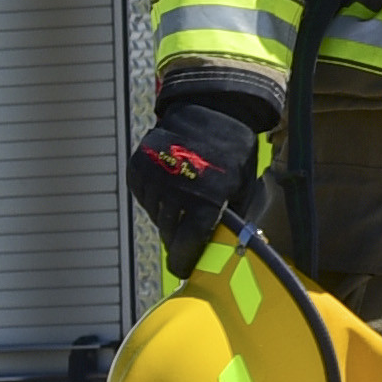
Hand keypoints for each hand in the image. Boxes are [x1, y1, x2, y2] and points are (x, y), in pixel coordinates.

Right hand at [127, 98, 268, 269]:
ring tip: (182, 201)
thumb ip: (236, 219)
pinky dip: (154, 197)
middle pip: (169, 231)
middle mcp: (175, 191)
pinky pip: (143, 195)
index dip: (183, 260)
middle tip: (187, 235)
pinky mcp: (138, 168)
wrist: (212, 112)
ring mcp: (153, 178)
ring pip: (155, 214)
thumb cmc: (234, 155)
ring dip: (167, 215)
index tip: (182, 269)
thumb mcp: (243, 187)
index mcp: (205, 200)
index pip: (187, 244)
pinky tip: (170, 185)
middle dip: (178, 237)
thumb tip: (236, 249)